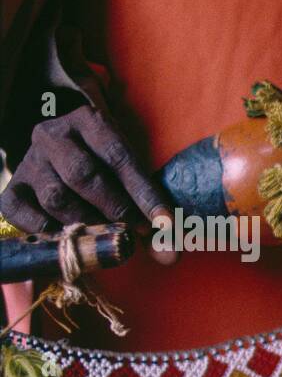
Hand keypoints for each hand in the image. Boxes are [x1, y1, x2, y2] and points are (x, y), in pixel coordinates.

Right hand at [0, 105, 175, 263]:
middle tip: (137, 231)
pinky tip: (68, 236)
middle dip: (116, 209)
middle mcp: (53, 135)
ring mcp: (29, 161)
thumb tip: (170, 255)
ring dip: (86, 224)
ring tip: (107, 235)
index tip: (165, 224)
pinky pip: (21, 212)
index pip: (120, 157)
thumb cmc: (107, 168)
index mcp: (90, 122)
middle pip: (83, 175)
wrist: (64, 155)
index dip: (144, 194)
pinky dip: (46, 230)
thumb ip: (153, 213)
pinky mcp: (13, 187)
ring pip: (56, 197)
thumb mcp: (132, 177)